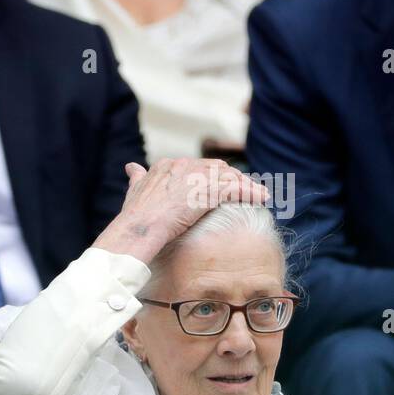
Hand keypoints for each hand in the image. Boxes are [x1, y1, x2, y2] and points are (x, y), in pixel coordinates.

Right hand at [92, 158, 268, 264]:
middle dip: (236, 178)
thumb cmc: (135, 217)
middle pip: (218, 168)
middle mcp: (183, 165)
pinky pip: (236, 189)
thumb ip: (138, 177)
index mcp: (168, 165)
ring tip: (260, 194)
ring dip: (248, 186)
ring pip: (230, 178)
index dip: (216, 176)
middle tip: (248, 189)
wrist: (139, 229)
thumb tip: (131, 167)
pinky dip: (251, 193)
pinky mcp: (207, 190)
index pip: (200, 166)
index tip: (225, 185)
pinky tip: (262, 199)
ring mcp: (196, 177)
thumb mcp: (135, 190)